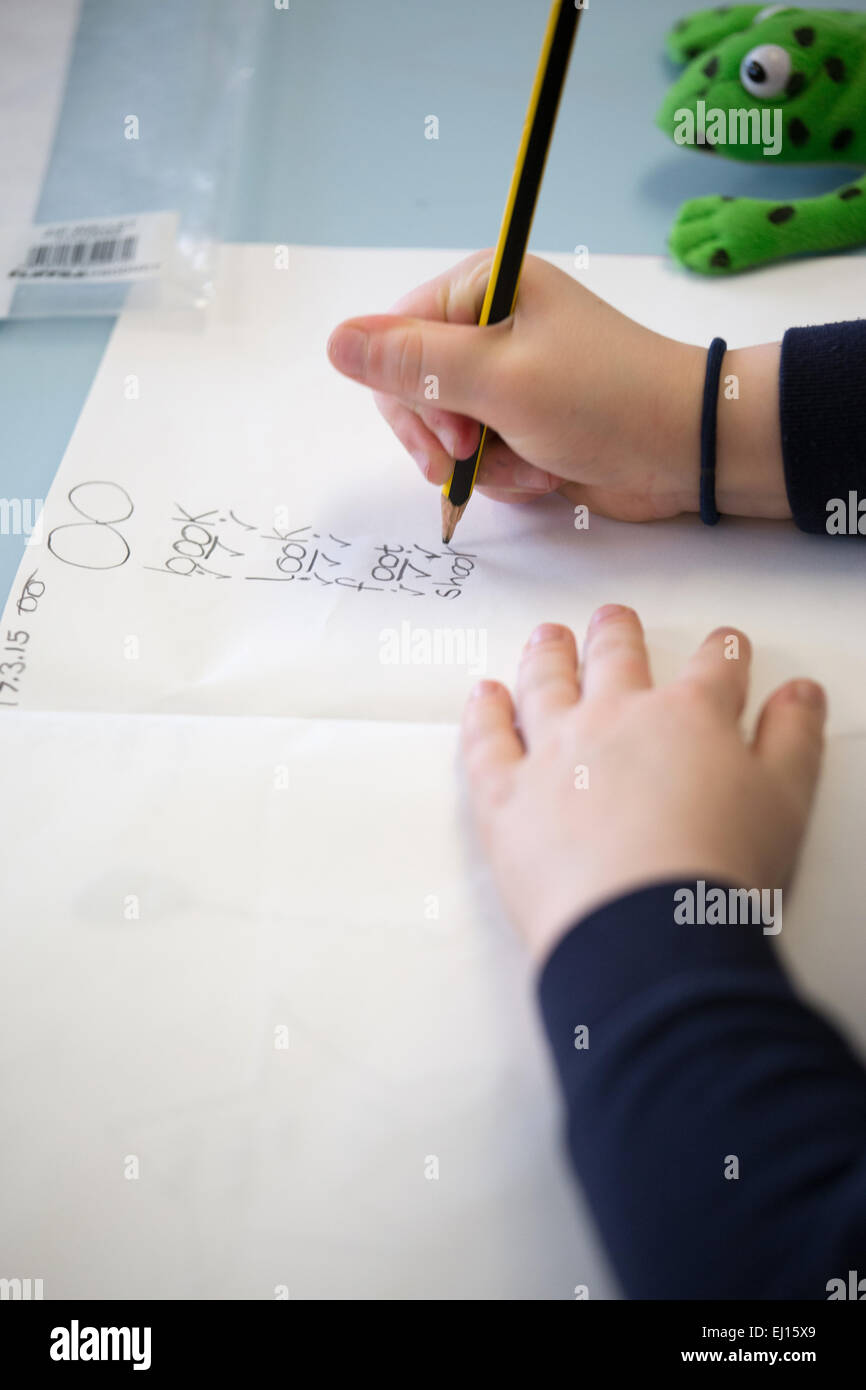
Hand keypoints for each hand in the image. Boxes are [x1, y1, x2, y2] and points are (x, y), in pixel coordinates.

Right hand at [327, 250, 789, 520]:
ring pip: (447, 434)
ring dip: (485, 463)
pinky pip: (482, 457)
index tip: (453, 433)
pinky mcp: (525, 422)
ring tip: (534, 462)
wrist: (688, 451)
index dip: (412, 397)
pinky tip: (547, 472)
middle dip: (446, 437)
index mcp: (484, 289)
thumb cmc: (603, 401)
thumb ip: (415, 363)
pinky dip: (508, 474)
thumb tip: (333, 340)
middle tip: (478, 454)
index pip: (396, 341)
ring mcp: (509, 378)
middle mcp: (490, 327)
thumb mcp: (501, 380)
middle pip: (415, 391)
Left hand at [461, 607, 824, 963]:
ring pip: (546, 685)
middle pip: (616, 660)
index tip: (725, 645)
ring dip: (548, 656)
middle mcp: (614, 720)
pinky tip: (484, 695)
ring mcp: (552, 753)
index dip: (724, 652)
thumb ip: (792, 740)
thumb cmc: (716, 873)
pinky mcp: (504, 796)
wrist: (644, 929)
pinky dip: (483, 714)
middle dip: (617, 635)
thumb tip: (799, 694)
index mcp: (689, 717)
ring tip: (548, 638)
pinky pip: (486, 741)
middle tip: (613, 620)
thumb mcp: (786, 803)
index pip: (714, 668)